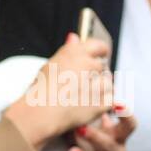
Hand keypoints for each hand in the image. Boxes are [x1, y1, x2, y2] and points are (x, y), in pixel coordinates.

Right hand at [3, 33, 111, 148]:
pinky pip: (110, 99)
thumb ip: (68, 51)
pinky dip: (102, 103)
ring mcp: (97, 84)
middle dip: (96, 74)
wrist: (40, 113)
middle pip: (103, 66)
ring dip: (100, 88)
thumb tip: (74, 37)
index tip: (99, 57)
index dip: (101, 52)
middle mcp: (88, 64)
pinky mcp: (101, 102)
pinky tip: (89, 106)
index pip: (100, 46)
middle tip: (82, 84)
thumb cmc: (41, 90)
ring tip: (83, 96)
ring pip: (108, 83)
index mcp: (76, 52)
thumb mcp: (51, 64)